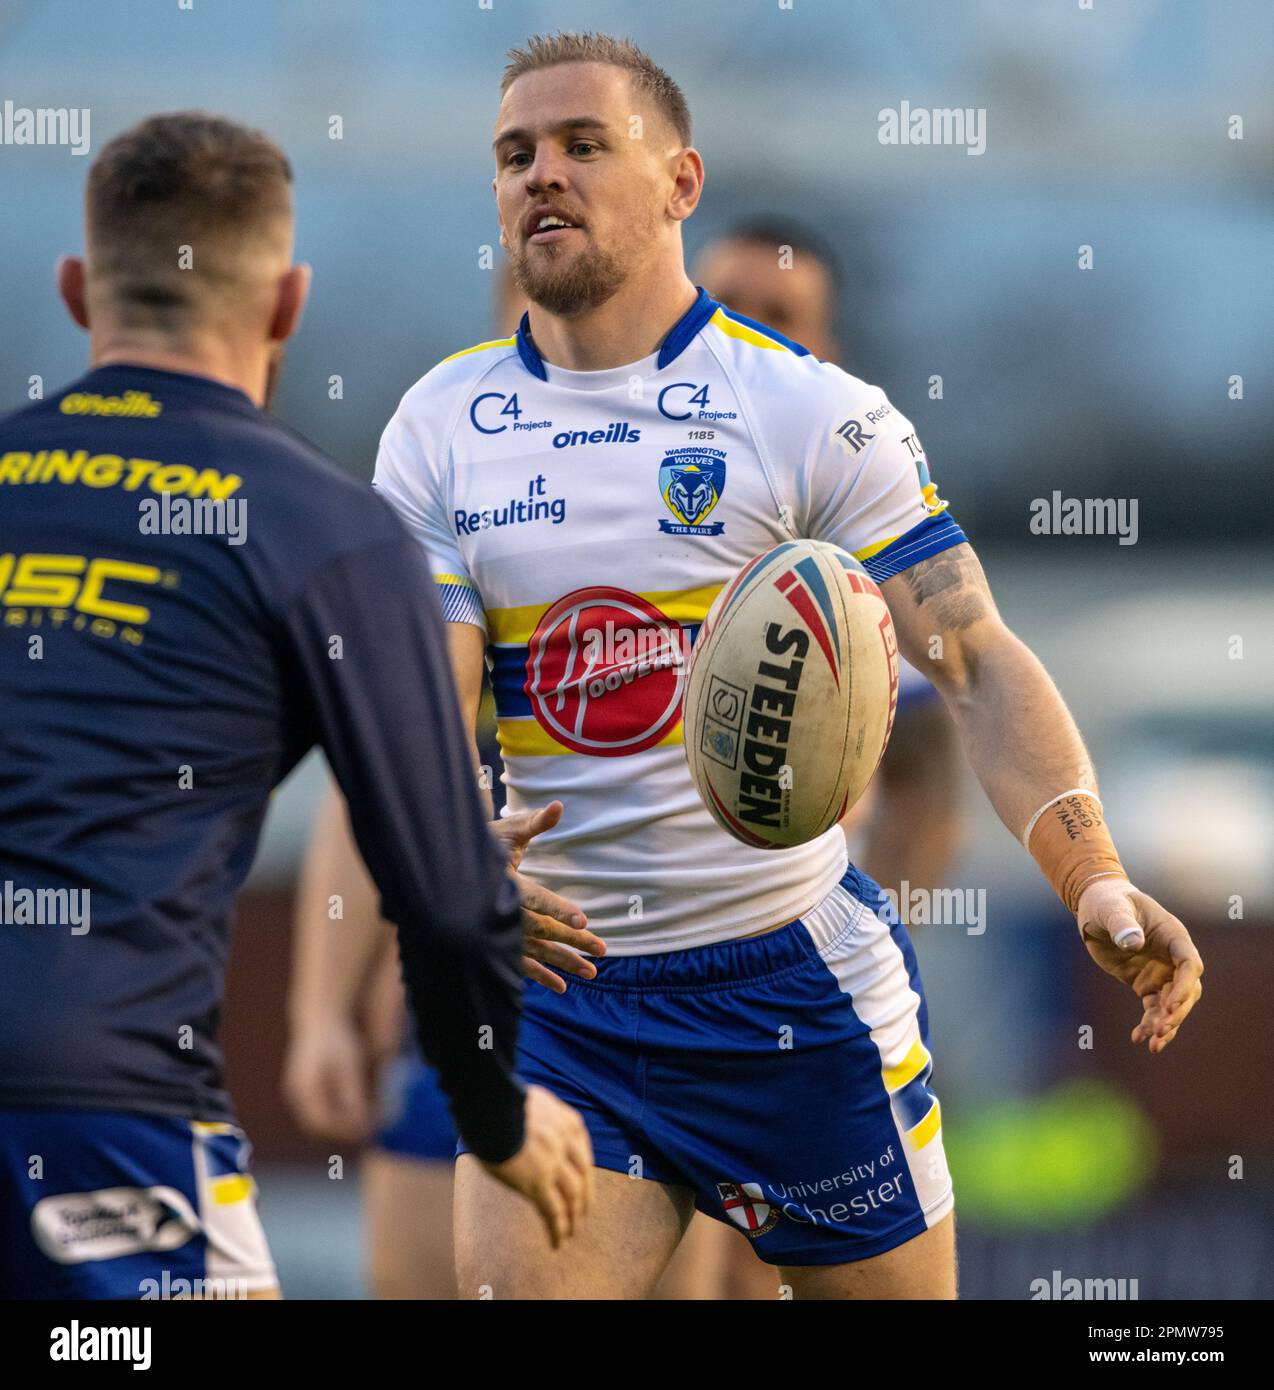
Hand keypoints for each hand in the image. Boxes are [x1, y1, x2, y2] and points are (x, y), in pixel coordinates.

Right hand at [282, 1016, 375, 1141]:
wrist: (321, 1020)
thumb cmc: (336, 1039)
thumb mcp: (348, 1064)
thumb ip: (351, 1093)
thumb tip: (360, 1120)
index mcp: (304, 1089)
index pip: (321, 1122)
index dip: (344, 1130)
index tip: (366, 1130)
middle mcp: (296, 1095)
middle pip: (318, 1126)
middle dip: (343, 1131)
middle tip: (369, 1130)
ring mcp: (298, 1095)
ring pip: (318, 1121)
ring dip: (341, 1125)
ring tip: (366, 1122)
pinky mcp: (305, 1092)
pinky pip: (320, 1112)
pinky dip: (337, 1115)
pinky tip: (357, 1110)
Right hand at [481, 1084, 593, 1248]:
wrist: (488, 1105)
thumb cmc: (497, 1102)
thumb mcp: (528, 1103)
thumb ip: (536, 1118)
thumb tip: (524, 1129)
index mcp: (566, 1120)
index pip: (583, 1151)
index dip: (584, 1172)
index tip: (584, 1184)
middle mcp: (565, 1141)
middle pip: (583, 1176)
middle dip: (584, 1197)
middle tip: (582, 1213)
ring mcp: (553, 1163)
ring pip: (572, 1197)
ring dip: (573, 1217)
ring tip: (570, 1231)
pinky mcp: (537, 1183)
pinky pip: (553, 1211)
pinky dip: (558, 1229)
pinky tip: (557, 1241)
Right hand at [490, 801, 606, 991]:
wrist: (447, 868)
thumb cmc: (482, 843)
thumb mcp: (507, 830)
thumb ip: (534, 822)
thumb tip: (559, 805)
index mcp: (505, 884)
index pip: (536, 899)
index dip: (559, 910)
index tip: (583, 921)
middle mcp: (501, 912)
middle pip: (542, 930)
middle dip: (572, 942)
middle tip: (602, 950)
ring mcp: (499, 931)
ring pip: (535, 951)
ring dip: (563, 963)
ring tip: (592, 972)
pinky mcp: (498, 942)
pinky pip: (521, 965)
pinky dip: (541, 977)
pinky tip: (562, 987)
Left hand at [1075, 877, 1203, 1054]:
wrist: (1097, 906)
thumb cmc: (1108, 901)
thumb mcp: (1111, 909)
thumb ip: (1122, 924)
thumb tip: (1133, 943)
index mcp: (1173, 936)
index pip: (1189, 965)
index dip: (1183, 987)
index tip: (1170, 1006)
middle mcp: (1173, 957)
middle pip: (1187, 990)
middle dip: (1176, 1012)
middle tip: (1159, 1030)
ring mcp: (1162, 972)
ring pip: (1172, 1005)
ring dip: (1165, 1025)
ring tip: (1152, 1043)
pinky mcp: (1147, 984)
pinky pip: (1154, 1009)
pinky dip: (1148, 1024)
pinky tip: (1138, 1039)